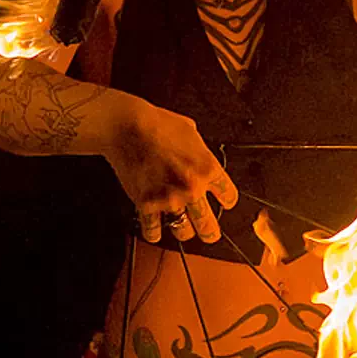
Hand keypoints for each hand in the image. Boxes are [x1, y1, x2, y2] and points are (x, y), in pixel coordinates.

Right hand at [104, 100, 238, 243]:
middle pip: (209, 225)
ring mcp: (169, 199)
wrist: (128, 127)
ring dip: (184, 232)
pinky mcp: (146, 204)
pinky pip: (152, 230)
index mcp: (207, 168)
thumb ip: (198, 150)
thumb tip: (197, 155)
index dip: (227, 200)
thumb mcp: (190, 130)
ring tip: (183, 231)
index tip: (224, 202)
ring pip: (183, 232)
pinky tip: (154, 231)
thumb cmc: (157, 124)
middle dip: (210, 232)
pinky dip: (153, 232)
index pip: (228, 196)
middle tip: (210, 234)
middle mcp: (192, 188)